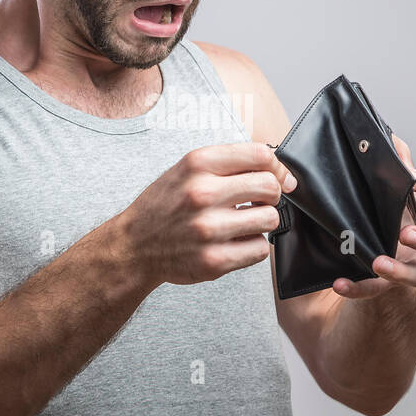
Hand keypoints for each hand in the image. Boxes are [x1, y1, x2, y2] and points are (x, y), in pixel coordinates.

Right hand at [118, 141, 297, 285]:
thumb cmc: (165, 205)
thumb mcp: (187, 169)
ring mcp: (208, 229)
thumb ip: (229, 164)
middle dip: (272, 195)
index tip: (280, 178)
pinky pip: (260, 249)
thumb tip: (282, 174)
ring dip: (262, 222)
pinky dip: (253, 246)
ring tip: (242, 223)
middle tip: (258, 202)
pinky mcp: (213, 260)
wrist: (133, 246)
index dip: (277, 167)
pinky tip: (234, 242)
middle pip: (270, 187)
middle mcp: (202, 193)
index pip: (260, 155)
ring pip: (270, 219)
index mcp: (197, 164)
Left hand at [332, 132, 415, 299]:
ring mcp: (415, 263)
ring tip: (378, 263)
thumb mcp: (390, 183)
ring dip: (400, 270)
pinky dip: (360, 287)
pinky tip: (341, 283)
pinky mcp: (392, 282)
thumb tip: (387, 138)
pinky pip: (378, 290)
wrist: (378, 239)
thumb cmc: (389, 205)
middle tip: (405, 232)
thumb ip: (394, 162)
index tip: (413, 179)